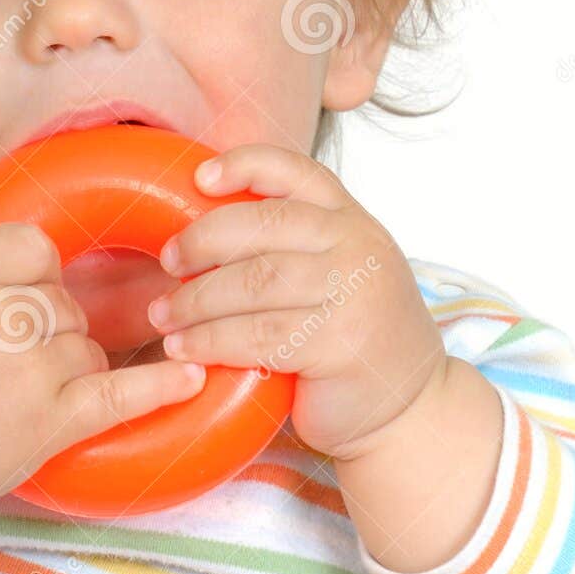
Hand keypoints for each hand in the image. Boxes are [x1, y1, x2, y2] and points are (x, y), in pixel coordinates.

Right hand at [0, 223, 206, 520]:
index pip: (32, 246)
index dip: (24, 271)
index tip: (6, 295)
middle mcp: (2, 319)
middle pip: (62, 297)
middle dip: (41, 321)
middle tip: (0, 356)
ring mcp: (32, 373)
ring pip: (85, 342)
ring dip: (65, 360)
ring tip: (17, 390)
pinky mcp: (52, 424)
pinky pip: (120, 394)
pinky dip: (159, 387)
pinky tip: (192, 377)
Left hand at [145, 144, 447, 463]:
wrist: (410, 408)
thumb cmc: (357, 339)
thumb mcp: (341, 274)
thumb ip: (297, 245)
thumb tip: (203, 233)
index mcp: (352, 220)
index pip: (296, 172)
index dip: (243, 164)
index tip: (200, 178)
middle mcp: (357, 248)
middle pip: (262, 226)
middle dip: (202, 241)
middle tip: (168, 263)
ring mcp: (352, 294)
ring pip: (253, 282)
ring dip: (196, 300)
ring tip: (164, 316)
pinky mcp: (338, 344)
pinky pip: (257, 335)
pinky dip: (210, 341)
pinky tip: (185, 349)